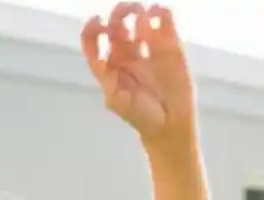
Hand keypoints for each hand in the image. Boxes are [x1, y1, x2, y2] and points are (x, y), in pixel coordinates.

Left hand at [81, 3, 195, 146]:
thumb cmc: (142, 117)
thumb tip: (102, 61)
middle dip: (118, 14)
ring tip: (143, 14)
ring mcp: (148, 49)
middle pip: (116, 25)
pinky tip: (159, 12)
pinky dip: (161, 14)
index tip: (99, 21)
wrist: (171, 124)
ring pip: (138, 21)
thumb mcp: (120, 103)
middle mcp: (126, 54)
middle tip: (127, 10)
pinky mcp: (169, 47)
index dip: (92, 29)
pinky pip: (163, 24)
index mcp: (110, 66)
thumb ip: (110, 83)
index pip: (94, 42)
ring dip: (138, 12)